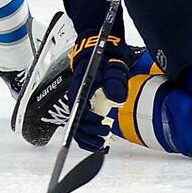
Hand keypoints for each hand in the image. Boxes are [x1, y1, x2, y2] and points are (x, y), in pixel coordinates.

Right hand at [65, 33, 131, 151]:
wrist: (98, 49)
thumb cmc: (104, 58)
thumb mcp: (113, 67)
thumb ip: (115, 83)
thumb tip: (116, 99)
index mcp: (79, 91)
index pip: (79, 115)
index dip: (90, 125)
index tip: (103, 126)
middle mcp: (75, 99)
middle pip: (76, 125)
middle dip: (91, 135)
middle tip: (107, 134)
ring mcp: (77, 103)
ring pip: (77, 128)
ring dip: (88, 138)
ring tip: (102, 142)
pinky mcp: (82, 105)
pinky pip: (80, 124)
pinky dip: (88, 135)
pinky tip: (98, 140)